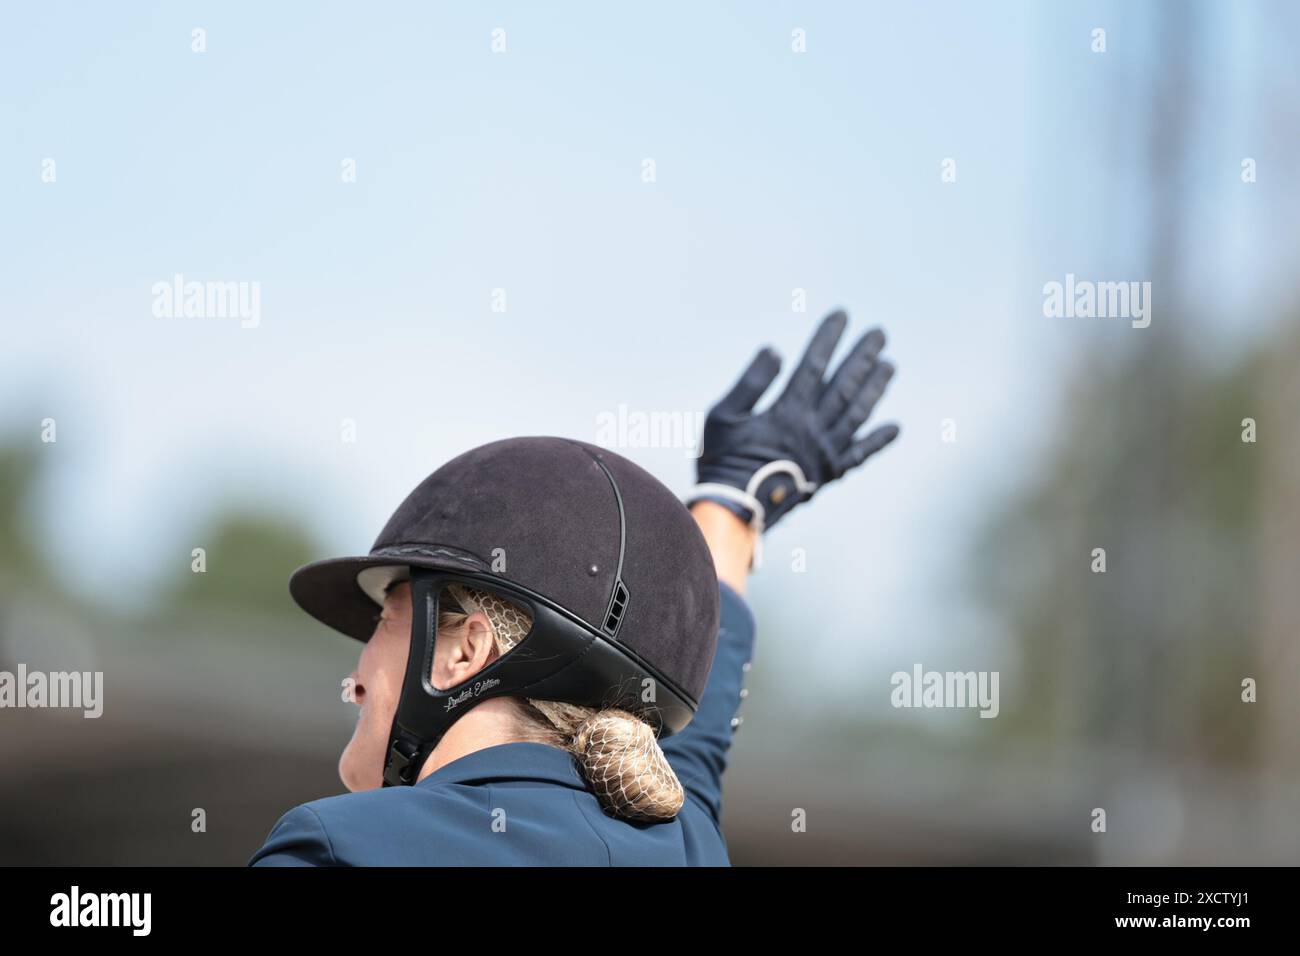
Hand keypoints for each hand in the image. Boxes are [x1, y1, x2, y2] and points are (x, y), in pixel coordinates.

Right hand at [690, 310, 898, 533]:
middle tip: (880, 333)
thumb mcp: (723, 416)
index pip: (814, 365)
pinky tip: (895, 427)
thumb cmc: (722, 462)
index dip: (828, 338)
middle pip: (845, 385)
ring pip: (858, 414)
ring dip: (875, 388)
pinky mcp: (829, 473)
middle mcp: (813, 429)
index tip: (842, 315)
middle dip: (863, 356)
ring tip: (890, 366)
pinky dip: (878, 441)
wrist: (734, 512)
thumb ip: (751, 382)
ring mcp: (825, 452)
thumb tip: (776, 351)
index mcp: (787, 412)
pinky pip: (859, 455)